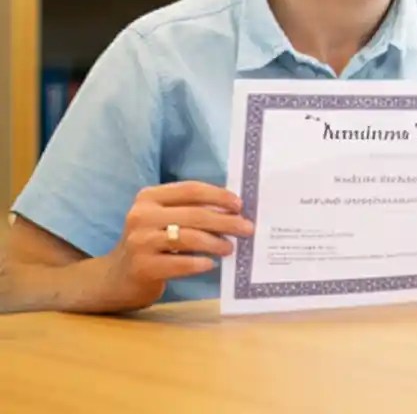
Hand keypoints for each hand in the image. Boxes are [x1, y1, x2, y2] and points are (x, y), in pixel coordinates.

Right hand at [99, 181, 254, 311]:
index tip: (240, 205)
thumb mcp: (162, 219)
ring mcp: (140, 241)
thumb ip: (190, 210)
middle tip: (247, 229)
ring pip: (190, 237)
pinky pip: (180, 262)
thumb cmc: (150, 244)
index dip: (218, 196)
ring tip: (230, 248)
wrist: (117, 278)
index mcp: (148, 197)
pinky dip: (200, 262)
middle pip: (195, 214)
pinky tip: (210, 264)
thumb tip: (233, 210)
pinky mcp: (142, 266)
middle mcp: (141, 216)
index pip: (190, 189)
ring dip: (216, 242)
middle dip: (226, 221)